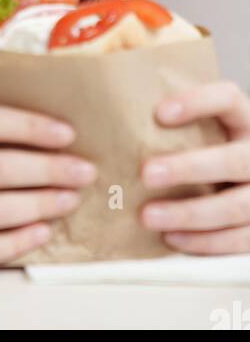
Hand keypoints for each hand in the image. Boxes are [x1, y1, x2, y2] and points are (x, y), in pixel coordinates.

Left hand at [139, 81, 249, 252]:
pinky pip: (238, 240)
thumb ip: (171, 119)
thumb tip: (106, 113)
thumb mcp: (202, 128)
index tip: (159, 113)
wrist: (243, 183)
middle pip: (232, 160)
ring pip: (235, 206)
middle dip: (188, 168)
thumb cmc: (207, 149)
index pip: (228, 99)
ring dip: (189, 213)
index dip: (198, 103)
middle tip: (146, 174)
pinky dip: (204, 242)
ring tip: (148, 216)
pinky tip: (171, 238)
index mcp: (244, 120)